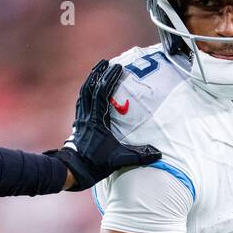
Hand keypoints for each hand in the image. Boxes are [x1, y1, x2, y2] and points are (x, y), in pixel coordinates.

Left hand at [52, 59, 161, 190]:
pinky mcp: (78, 122)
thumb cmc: (96, 164)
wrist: (75, 170)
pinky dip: (86, 90)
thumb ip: (139, 156)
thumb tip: (158, 154)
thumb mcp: (119, 160)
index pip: (102, 93)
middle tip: (107, 62)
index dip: (109, 79)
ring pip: (84, 92)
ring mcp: (81, 118)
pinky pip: (81, 100)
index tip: (117, 67)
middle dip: (99, 73)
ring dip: (91, 79)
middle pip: (90, 88)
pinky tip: (90, 87)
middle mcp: (87, 115)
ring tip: (98, 69)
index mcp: (97, 120)